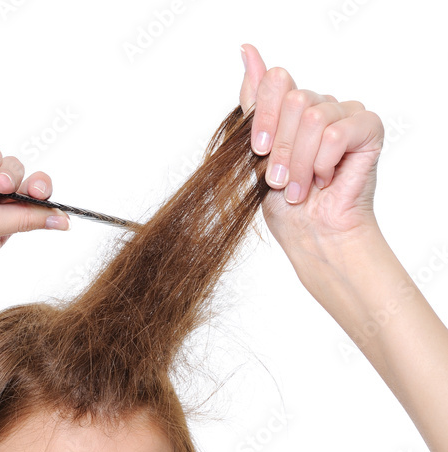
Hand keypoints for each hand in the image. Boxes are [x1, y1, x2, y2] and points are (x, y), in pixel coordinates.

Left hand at [239, 44, 384, 257]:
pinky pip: (337, 132)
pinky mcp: (368, 128)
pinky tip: (326, 179)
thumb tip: (247, 52)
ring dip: (301, 162)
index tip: (259, 150)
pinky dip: (324, 162)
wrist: (312, 236)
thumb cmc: (286, 205)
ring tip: (301, 189)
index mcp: (292, 108)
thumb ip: (253, 106)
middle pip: (295, 100)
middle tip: (281, 181)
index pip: (275, 81)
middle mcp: (320, 105)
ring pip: (315, 118)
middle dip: (282, 148)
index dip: (263, 117)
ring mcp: (345, 114)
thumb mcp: (257, 155)